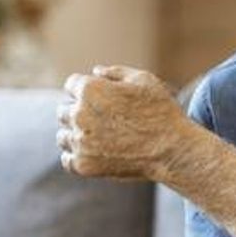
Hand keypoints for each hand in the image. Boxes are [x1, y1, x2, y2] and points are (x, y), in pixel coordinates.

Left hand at [57, 65, 185, 179]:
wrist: (172, 149)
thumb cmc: (161, 111)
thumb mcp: (144, 80)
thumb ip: (116, 72)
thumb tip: (95, 71)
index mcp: (90, 89)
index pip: (71, 85)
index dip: (87, 89)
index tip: (101, 98)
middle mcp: (80, 114)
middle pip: (63, 110)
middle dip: (79, 112)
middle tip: (104, 120)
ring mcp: (80, 141)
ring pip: (63, 136)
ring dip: (76, 135)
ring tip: (100, 139)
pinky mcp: (84, 165)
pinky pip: (67, 159)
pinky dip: (78, 156)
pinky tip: (96, 153)